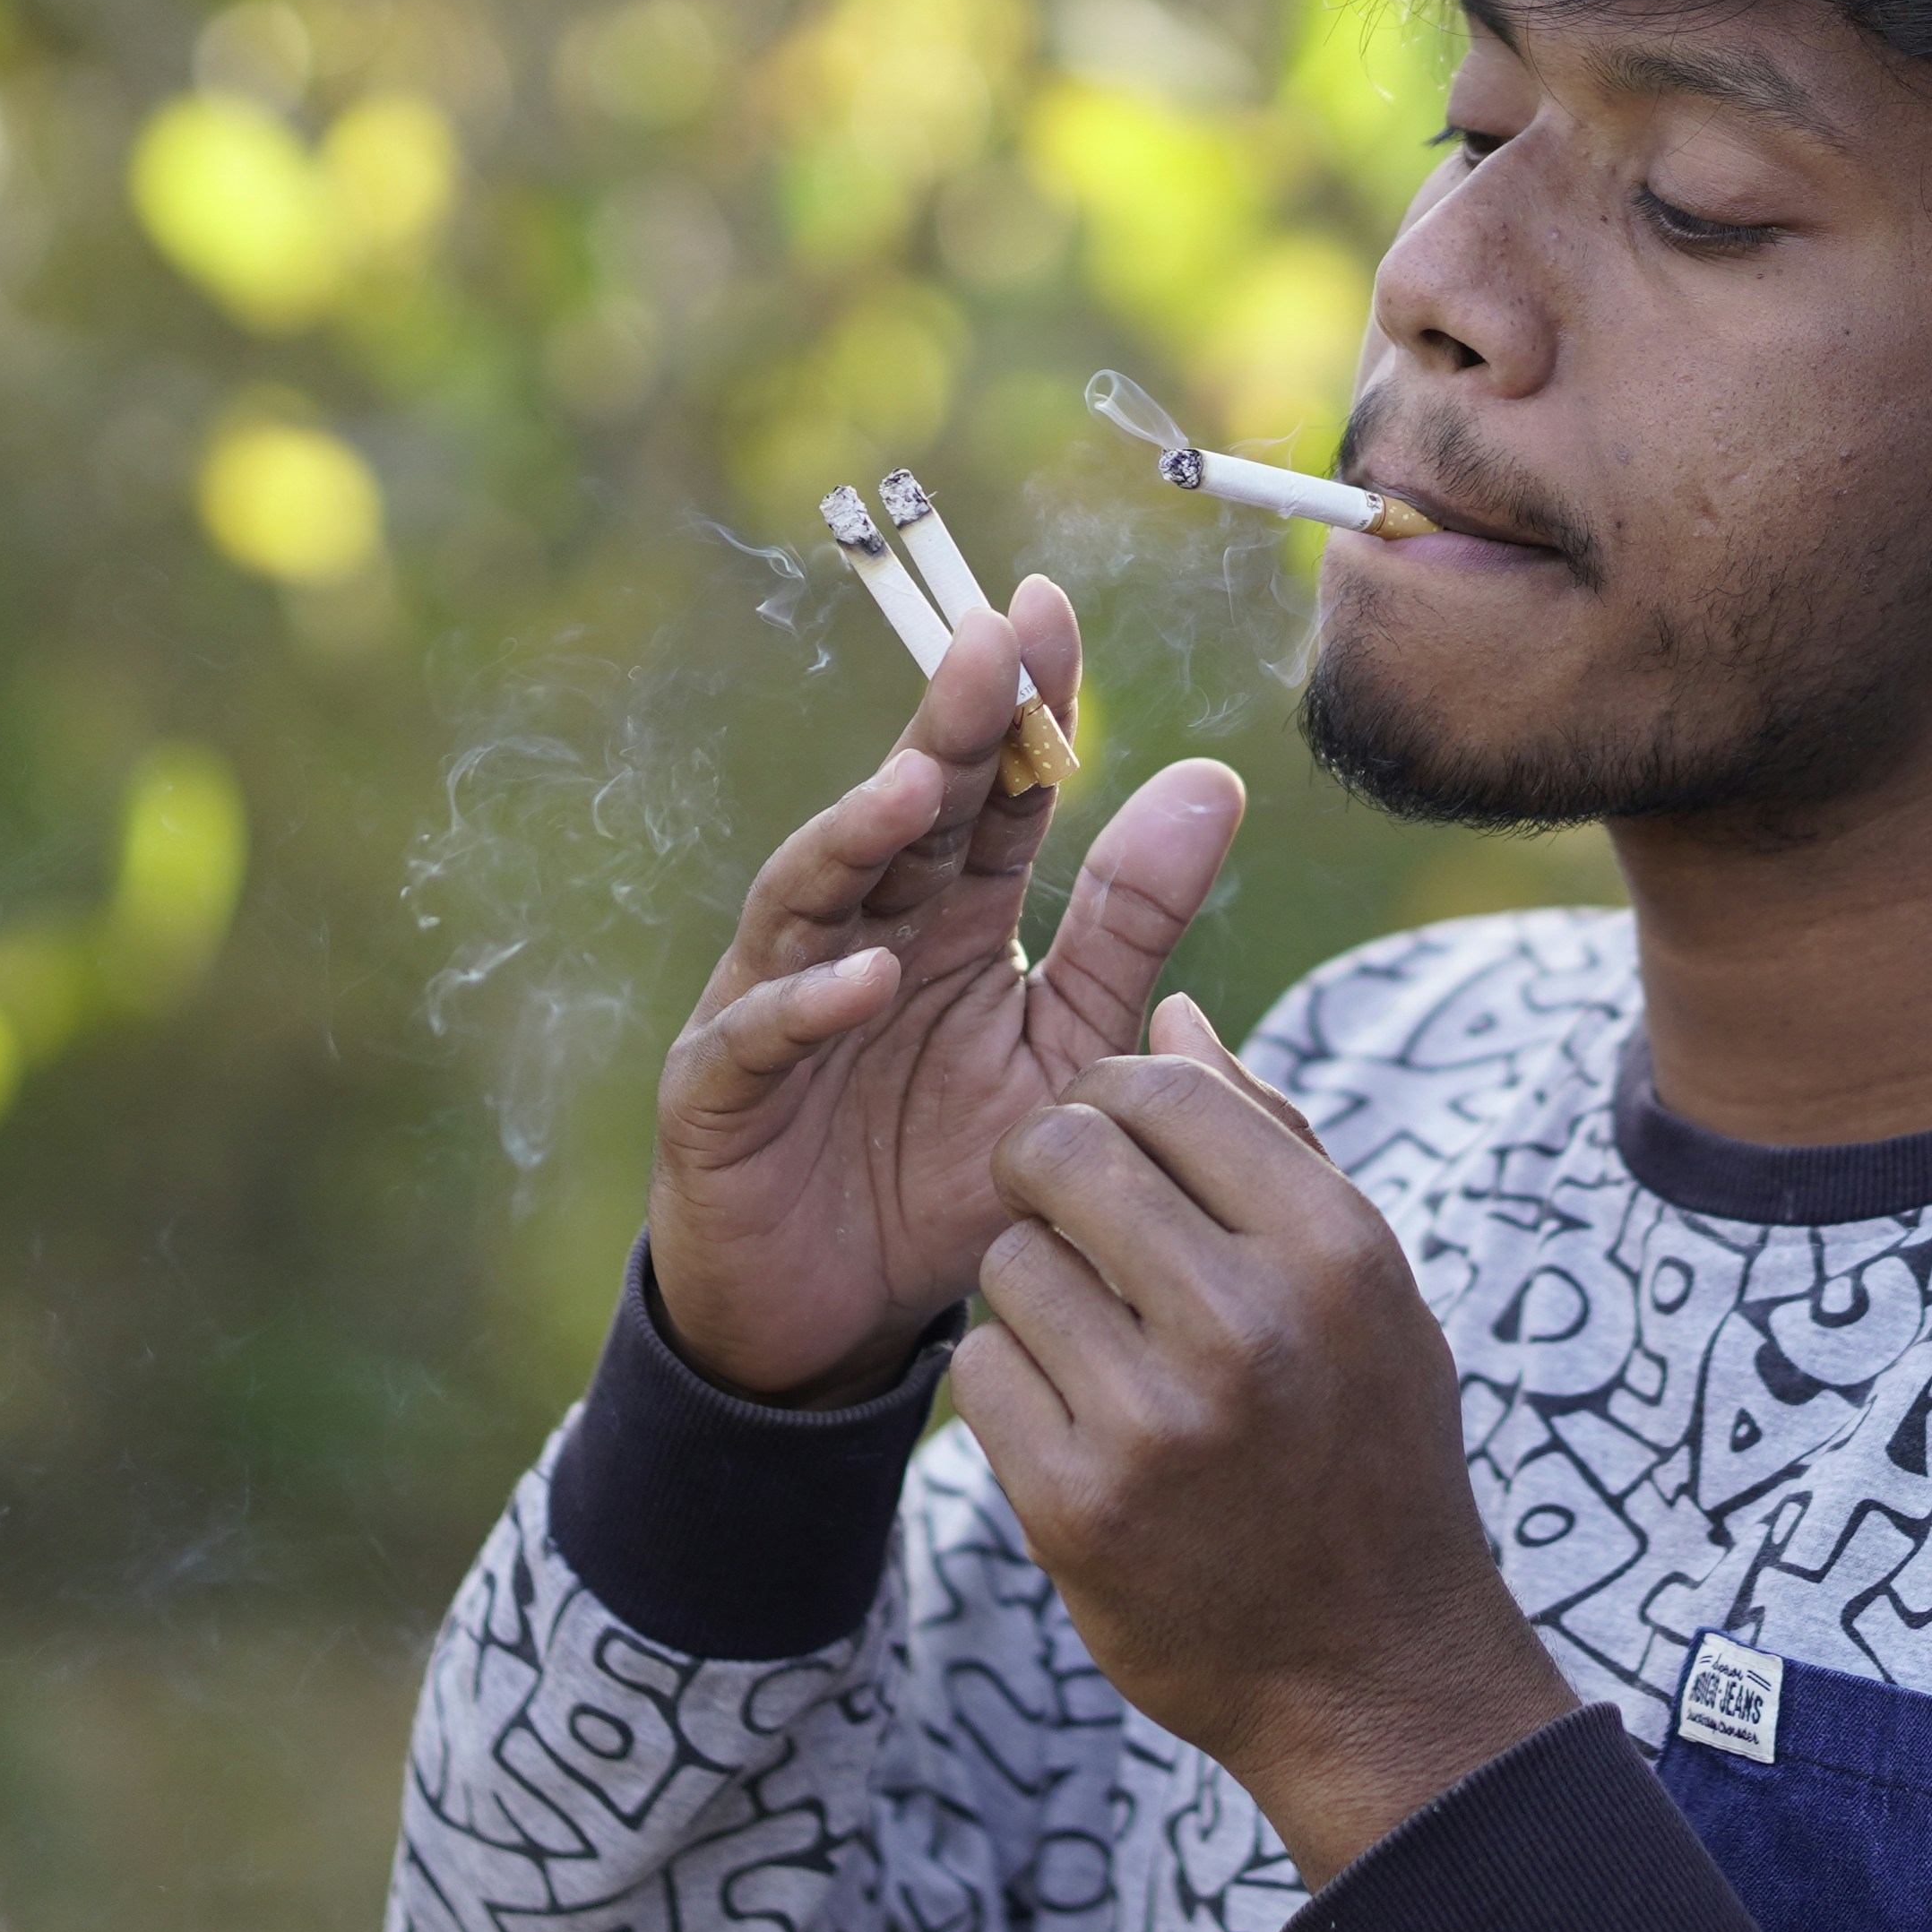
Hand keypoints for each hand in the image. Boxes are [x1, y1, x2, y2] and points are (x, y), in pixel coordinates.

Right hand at [648, 579, 1245, 1404]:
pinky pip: (759, 1038)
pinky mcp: (717, 1093)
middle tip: (983, 646)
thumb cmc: (951, 1174)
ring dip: (858, 838)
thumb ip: (1132, 926)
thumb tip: (1214, 781)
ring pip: (810, 898)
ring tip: (912, 789)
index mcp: (947, 918)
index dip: (1014, 705)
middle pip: (900, 813)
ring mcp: (773, 1004)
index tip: (1050, 608)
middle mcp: (856, 935)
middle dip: (940, 729)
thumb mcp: (1066, 1046)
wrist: (840, 1323)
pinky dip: (808, 1006)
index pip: (986, 793)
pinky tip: (864, 979)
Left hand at [954, 997, 1578, 1888]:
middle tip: (1066, 1214)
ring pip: (1007, 1262)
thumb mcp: (1364, 1284)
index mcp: (1331, 1251)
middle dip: (1047, 1169)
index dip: (1115, 1095)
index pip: (1166, 1089)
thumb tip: (1166, 1011)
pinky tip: (1072, 1417)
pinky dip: (1010, 1382)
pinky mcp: (1077, 1506)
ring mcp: (1158, 1422)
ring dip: (1030, 1286)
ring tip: (1094, 1338)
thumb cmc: (1368, 1446)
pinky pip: (980, 1371)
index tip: (1118, 1140)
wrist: (1370, 1666)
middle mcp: (1248, 1325)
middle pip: (1065, 1154)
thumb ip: (1268, 1138)